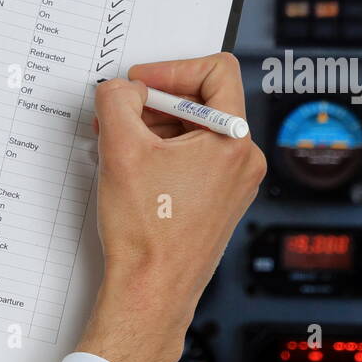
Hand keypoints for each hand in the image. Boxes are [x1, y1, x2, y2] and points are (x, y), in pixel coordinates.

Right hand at [76, 52, 265, 361]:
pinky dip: (163, 154)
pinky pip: (194, 159)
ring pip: (195, 132)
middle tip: (119, 113)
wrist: (152, 293)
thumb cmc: (147, 234)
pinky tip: (133, 169)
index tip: (140, 84)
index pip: (216, 71)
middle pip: (203, 102)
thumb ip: (117, 100)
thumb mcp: (121, 149)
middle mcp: (244, 161)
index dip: (172, 68)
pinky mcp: (219, 202)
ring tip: (119, 144)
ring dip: (155, 129)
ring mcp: (234, 184)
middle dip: (155, 103)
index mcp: (235, 141)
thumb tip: (120, 88)